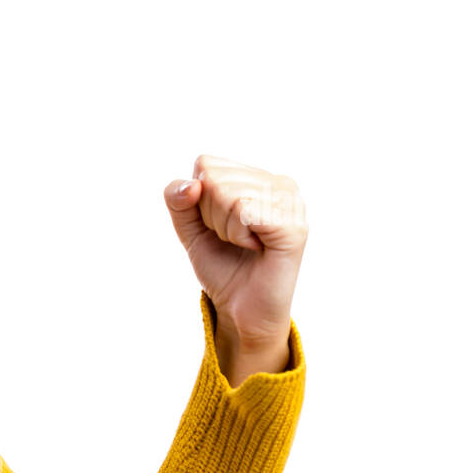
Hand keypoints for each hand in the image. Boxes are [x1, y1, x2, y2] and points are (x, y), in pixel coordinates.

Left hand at [164, 154, 307, 353]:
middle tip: (233, 239)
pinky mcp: (293, 224)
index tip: (219, 225)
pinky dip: (237, 235)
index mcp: (258, 176)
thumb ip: (178, 199)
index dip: (198, 200)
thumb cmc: (222, 264)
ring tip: (245, 244)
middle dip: (210, 216)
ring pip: (226, 193)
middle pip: (213, 178)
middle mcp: (279, 182)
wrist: (241, 308)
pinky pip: (243, 210)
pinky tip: (255, 248)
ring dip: (224, 228)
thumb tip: (192, 184)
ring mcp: (290, 201)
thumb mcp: (189, 227)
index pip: (206, 164)